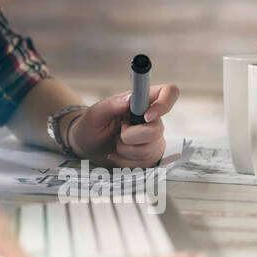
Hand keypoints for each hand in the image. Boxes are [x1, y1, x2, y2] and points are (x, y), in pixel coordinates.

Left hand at [65, 84, 179, 167]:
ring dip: (125, 150)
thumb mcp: (95, 113)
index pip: (169, 92)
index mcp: (142, 101)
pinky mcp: (151, 155)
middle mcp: (152, 118)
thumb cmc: (91, 126)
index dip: (164, 104)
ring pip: (149, 150)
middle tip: (119, 131)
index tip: (146, 117)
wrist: (87, 146)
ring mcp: (154, 138)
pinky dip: (126, 161)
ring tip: (116, 142)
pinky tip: (117, 154)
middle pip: (157, 129)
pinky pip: (144, 164)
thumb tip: (129, 99)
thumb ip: (111, 104)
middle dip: (131, 136)